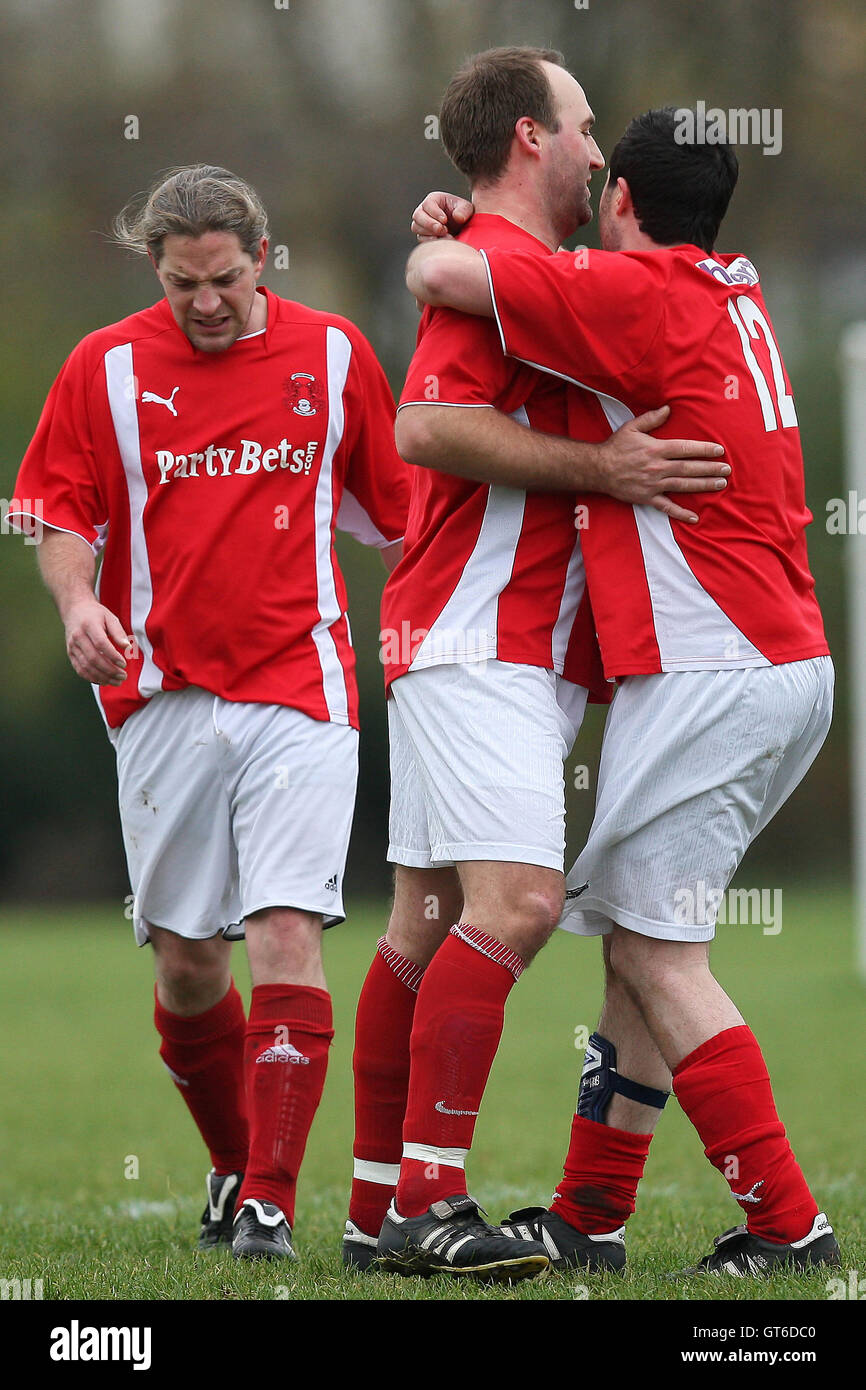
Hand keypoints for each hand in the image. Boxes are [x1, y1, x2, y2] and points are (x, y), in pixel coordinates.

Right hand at [62, 597, 134, 685]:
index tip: (124, 664)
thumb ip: (119, 632)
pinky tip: (104, 681)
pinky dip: (92, 678)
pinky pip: (80, 670)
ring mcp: (72, 646)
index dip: (113, 656)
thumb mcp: (110, 617)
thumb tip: (128, 647)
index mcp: (89, 625)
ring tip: (117, 681)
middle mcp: (77, 636)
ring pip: (86, 667)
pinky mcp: (70, 654)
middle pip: (93, 658)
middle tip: (123, 676)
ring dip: (102, 677)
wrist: (75, 611)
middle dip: (109, 670)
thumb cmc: (96, 615)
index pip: (101, 644)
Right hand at [411, 191, 474, 240]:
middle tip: (443, 230)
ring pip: (416, 227)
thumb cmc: (463, 215)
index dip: (435, 212)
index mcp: (434, 200)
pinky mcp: (423, 235)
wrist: (463, 229)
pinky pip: (421, 238)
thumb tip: (457, 217)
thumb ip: (464, 210)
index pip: (428, 204)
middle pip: (418, 215)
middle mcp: (424, 211)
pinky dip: (430, 241)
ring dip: (430, 233)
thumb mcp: (467, 209)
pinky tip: (442, 242)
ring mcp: (422, 224)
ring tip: (446, 236)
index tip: (445, 220)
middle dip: (430, 224)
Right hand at [594, 406, 728, 522]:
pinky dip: (680, 513)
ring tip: (720, 484)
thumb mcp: (632, 427)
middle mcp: (657, 467)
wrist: (597, 469)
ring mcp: (653, 484)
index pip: (685, 448)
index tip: (719, 450)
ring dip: (703, 485)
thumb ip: (652, 418)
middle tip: (726, 469)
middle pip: (688, 468)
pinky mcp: (647, 498)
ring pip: (683, 485)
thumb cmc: (615, 447)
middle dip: (709, 468)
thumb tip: (669, 408)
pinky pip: (666, 507)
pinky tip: (695, 517)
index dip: (703, 449)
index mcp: (656, 449)